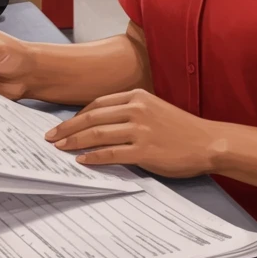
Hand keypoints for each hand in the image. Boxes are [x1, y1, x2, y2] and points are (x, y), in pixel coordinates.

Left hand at [45, 89, 220, 177]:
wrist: (206, 142)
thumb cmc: (181, 128)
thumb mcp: (154, 109)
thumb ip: (130, 112)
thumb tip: (101, 125)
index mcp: (138, 96)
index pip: (97, 103)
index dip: (76, 115)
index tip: (62, 125)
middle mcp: (137, 109)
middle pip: (92, 118)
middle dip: (67, 128)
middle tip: (50, 137)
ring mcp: (140, 130)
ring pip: (97, 135)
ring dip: (74, 142)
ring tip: (59, 149)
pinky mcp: (144, 151)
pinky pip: (111, 154)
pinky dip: (92, 157)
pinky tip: (81, 161)